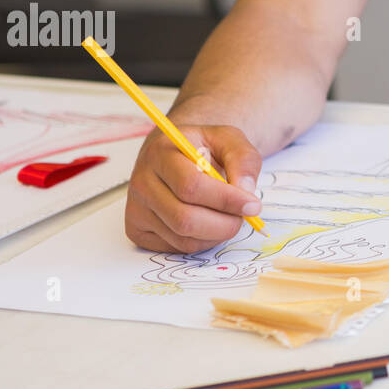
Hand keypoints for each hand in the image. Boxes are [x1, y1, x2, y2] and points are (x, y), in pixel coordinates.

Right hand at [125, 124, 262, 252]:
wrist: (176, 156)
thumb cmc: (204, 148)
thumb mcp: (229, 140)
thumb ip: (243, 160)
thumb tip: (245, 192)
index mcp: (161, 153)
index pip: (190, 186)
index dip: (226, 200)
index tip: (252, 205)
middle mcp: (142, 182)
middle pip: (185, 219)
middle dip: (225, 224)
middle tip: (244, 216)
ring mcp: (136, 209)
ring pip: (184, 238)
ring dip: (216, 234)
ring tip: (227, 216)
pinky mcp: (138, 230)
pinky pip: (177, 248)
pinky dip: (203, 242)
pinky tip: (208, 223)